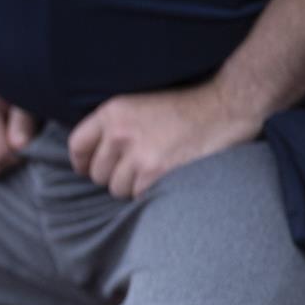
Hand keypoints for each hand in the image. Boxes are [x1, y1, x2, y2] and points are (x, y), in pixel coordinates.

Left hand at [66, 81, 262, 198]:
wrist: (228, 107)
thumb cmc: (185, 109)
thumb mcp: (139, 106)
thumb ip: (113, 128)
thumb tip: (88, 160)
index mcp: (112, 112)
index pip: (77, 146)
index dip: (83, 162)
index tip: (91, 169)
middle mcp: (119, 132)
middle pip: (97, 173)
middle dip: (114, 176)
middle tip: (140, 167)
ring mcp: (137, 153)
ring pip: (116, 189)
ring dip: (133, 187)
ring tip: (157, 170)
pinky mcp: (154, 172)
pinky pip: (136, 197)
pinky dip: (149, 193)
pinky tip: (166, 177)